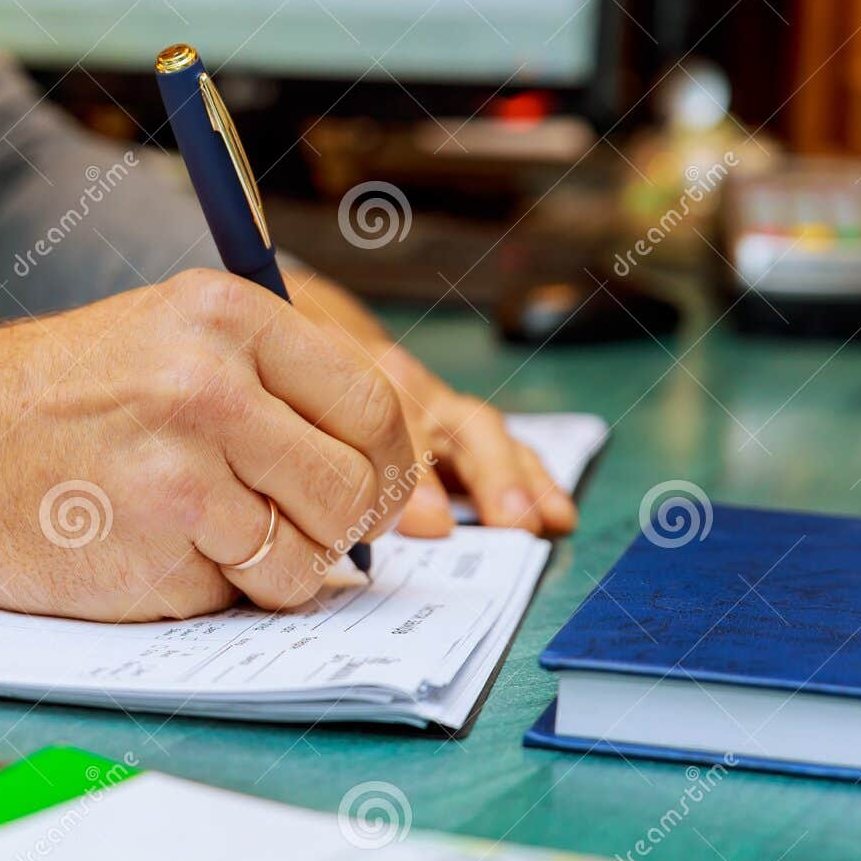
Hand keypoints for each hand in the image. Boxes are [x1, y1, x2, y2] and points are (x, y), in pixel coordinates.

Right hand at [0, 269, 417, 621]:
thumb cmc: (49, 400)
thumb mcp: (166, 338)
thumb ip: (271, 383)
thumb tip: (380, 459)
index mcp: (226, 316)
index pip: (373, 402)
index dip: (387, 461)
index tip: (373, 488)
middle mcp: (211, 384)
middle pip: (356, 485)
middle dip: (344, 524)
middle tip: (306, 529)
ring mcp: (182, 472)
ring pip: (307, 557)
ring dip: (275, 567)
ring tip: (208, 536)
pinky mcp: (153, 552)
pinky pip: (237, 596)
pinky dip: (209, 591)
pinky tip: (149, 550)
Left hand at [285, 269, 575, 538]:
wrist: (315, 337)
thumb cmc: (302, 386)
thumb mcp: (303, 405)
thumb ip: (340, 456)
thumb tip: (414, 518)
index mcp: (364, 379)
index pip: (397, 425)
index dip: (416, 477)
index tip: (434, 522)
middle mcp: (410, 387)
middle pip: (455, 428)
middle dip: (488, 477)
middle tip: (511, 523)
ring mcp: (440, 403)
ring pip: (484, 435)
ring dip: (516, 481)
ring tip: (545, 522)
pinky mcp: (461, 420)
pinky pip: (504, 446)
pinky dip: (531, 479)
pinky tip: (559, 514)